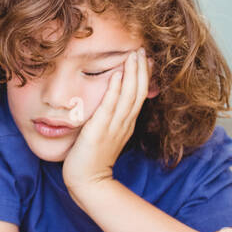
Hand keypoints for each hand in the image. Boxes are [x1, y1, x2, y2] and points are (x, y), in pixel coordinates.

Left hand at [62, 48, 149, 195]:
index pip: (138, 95)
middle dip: (141, 69)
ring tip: (134, 55)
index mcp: (126, 124)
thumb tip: (108, 105)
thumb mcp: (106, 135)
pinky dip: (114, 90)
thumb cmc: (91, 159)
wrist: (87, 182)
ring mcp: (113, 127)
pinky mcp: (99, 130)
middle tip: (141, 49)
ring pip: (128, 96)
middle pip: (138, 92)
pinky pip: (109, 107)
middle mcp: (124, 123)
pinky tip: (117, 75)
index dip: (143, 76)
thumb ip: (109, 120)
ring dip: (132, 74)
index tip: (144, 58)